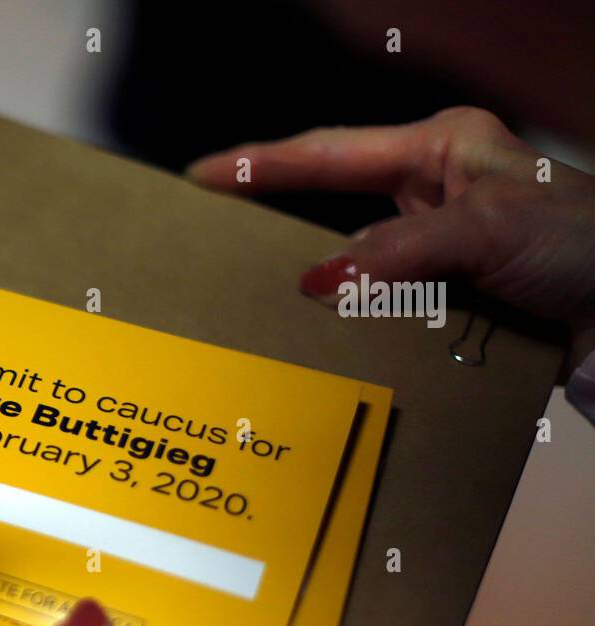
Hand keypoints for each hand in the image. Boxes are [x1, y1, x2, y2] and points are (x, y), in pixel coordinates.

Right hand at [187, 107, 594, 361]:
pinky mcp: (449, 299)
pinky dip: (356, 327)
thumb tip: (319, 277)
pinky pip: (382, 308)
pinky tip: (325, 342)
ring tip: (254, 300)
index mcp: (440, 150)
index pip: (328, 154)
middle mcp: (433, 195)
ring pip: (355, 264)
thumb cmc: (585, 243)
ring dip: (319, 288)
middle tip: (215, 242)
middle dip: (275, 223)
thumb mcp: (486, 229)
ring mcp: (440, 250)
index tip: (201, 178)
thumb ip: (399, 250)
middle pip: (331, 205)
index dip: (260, 165)